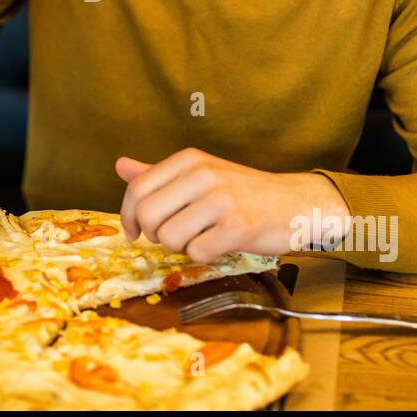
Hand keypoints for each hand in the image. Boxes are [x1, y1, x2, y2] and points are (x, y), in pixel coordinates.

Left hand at [116, 148, 351, 261]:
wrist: (296, 202)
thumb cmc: (243, 192)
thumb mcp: (199, 174)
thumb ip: (158, 173)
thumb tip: (120, 165)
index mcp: (189, 160)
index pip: (137, 189)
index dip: (129, 216)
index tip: (134, 232)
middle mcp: (203, 174)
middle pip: (148, 216)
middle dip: (155, 235)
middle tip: (174, 236)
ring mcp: (221, 199)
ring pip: (169, 238)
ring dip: (181, 247)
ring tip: (202, 236)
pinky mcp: (237, 226)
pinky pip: (196, 253)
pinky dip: (203, 256)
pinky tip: (219, 244)